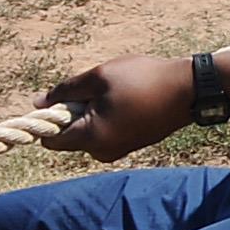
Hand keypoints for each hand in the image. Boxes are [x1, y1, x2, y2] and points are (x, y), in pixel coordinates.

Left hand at [39, 54, 192, 161]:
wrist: (190, 89)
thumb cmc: (143, 79)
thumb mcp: (98, 77)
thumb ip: (65, 91)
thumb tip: (39, 104)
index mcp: (91, 138)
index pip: (50, 140)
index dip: (48, 119)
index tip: (64, 98)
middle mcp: (103, 152)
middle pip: (69, 137)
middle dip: (73, 114)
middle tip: (95, 90)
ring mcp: (119, 150)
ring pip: (88, 134)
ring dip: (91, 114)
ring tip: (115, 93)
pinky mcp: (132, 144)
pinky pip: (106, 134)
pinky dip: (108, 118)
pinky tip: (127, 100)